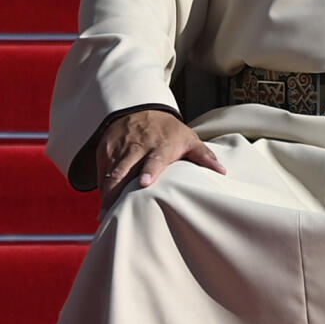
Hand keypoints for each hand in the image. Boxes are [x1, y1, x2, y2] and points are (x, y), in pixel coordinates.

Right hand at [95, 109, 226, 203]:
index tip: (144, 184)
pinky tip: (103, 204)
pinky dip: (102, 187)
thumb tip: (222, 171)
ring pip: (110, 172)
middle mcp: (138, 146)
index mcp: (161, 146)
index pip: (154, 159)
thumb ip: (203, 155)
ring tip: (105, 214)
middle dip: (118, 190)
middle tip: (114, 211)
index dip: (149, 171)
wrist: (141, 109)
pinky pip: (102, 170)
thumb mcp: (188, 138)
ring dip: (107, 193)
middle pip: (125, 169)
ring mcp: (120, 147)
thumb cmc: (168, 130)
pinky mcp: (106, 149)